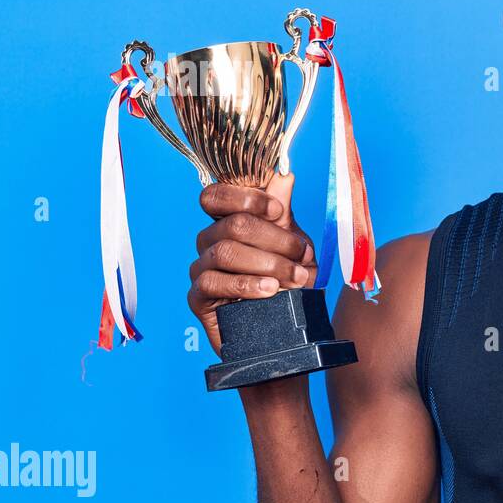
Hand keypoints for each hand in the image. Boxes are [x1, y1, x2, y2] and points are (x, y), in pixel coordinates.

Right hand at [188, 171, 316, 356]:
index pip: (215, 195)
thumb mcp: (291, 243)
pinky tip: (269, 290)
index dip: (246, 197)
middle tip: (303, 256)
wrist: (283, 330)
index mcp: (227, 222)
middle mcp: (209, 241)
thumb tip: (283, 172)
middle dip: (276, 239)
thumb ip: (282, 210)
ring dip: (269, 263)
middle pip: (233, 224)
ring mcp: (201, 269)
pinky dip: (246, 285)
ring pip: (226, 252)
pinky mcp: (198, 298)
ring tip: (296, 278)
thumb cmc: (286, 282)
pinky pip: (213, 282)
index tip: (279, 211)